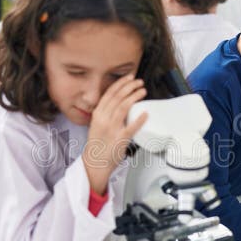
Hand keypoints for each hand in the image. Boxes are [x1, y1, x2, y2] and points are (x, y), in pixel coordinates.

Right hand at [83, 75, 147, 194]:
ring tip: (143, 91)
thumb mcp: (97, 124)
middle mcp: (103, 119)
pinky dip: (139, 119)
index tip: (129, 78)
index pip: (109, 93)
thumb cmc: (98, 144)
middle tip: (139, 82)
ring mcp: (111, 129)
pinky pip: (131, 127)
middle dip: (130, 86)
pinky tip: (145, 113)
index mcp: (97, 114)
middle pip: (118, 97)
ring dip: (135, 96)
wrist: (95, 162)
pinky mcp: (119, 139)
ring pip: (124, 107)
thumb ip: (106, 113)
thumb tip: (120, 102)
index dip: (120, 83)